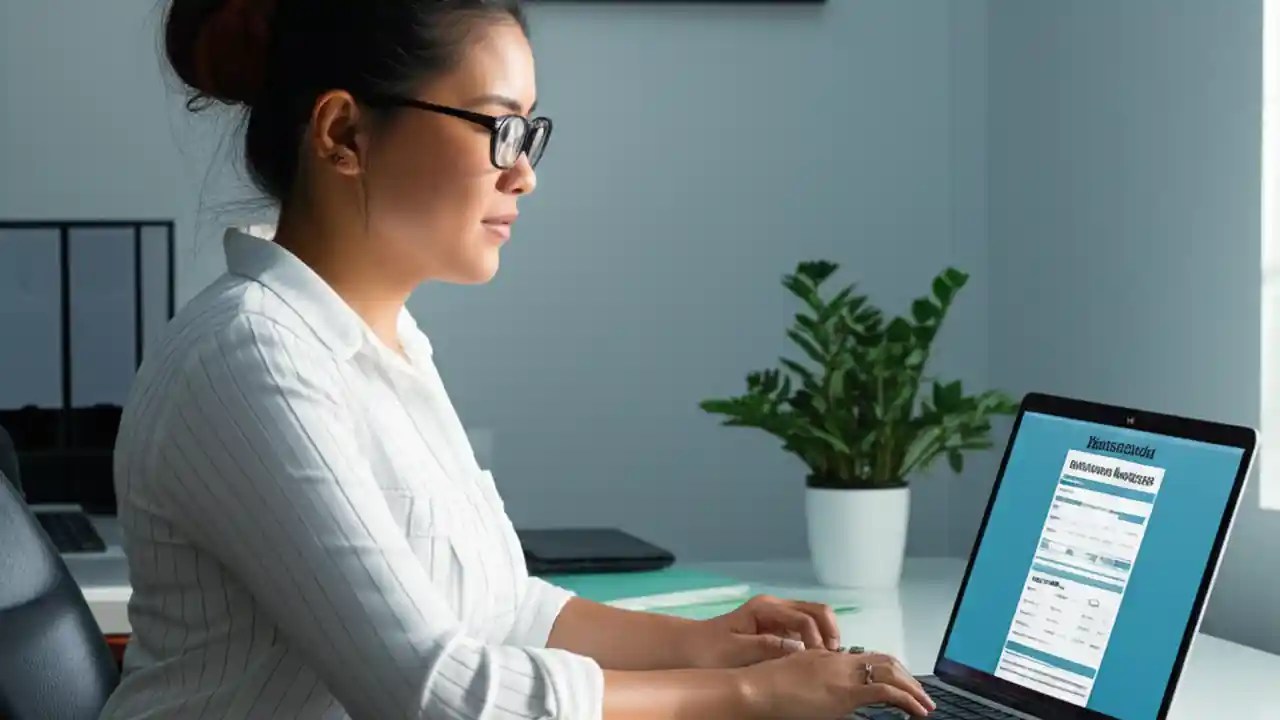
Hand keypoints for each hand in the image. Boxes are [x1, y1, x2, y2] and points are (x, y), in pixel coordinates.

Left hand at [690, 594, 841, 667]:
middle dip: (830, 632)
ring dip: (825, 636)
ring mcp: (778, 617)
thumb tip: (798, 647)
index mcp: (765, 608)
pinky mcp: (778, 629)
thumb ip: (766, 647)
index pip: (803, 617)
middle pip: (817, 610)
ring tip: (828, 662)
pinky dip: (816, 642)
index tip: (820, 660)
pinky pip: (805, 630)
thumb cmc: (708, 650)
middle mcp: (775, 607)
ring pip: (814, 619)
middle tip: (833, 659)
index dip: (816, 638)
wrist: (688, 648)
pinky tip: (816, 661)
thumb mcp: (735, 651)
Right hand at [737, 649, 935, 718]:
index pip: (866, 657)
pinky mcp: (846, 692)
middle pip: (884, 661)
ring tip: (924, 705)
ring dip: (913, 689)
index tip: (900, 683)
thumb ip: (814, 680)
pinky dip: (907, 700)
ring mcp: (843, 674)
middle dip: (907, 678)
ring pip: (891, 673)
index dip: (888, 669)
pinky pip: (886, 691)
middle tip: (919, 695)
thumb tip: (824, 694)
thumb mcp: (794, 678)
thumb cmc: (766, 688)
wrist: (756, 689)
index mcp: (826, 656)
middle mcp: (839, 660)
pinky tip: (916, 711)